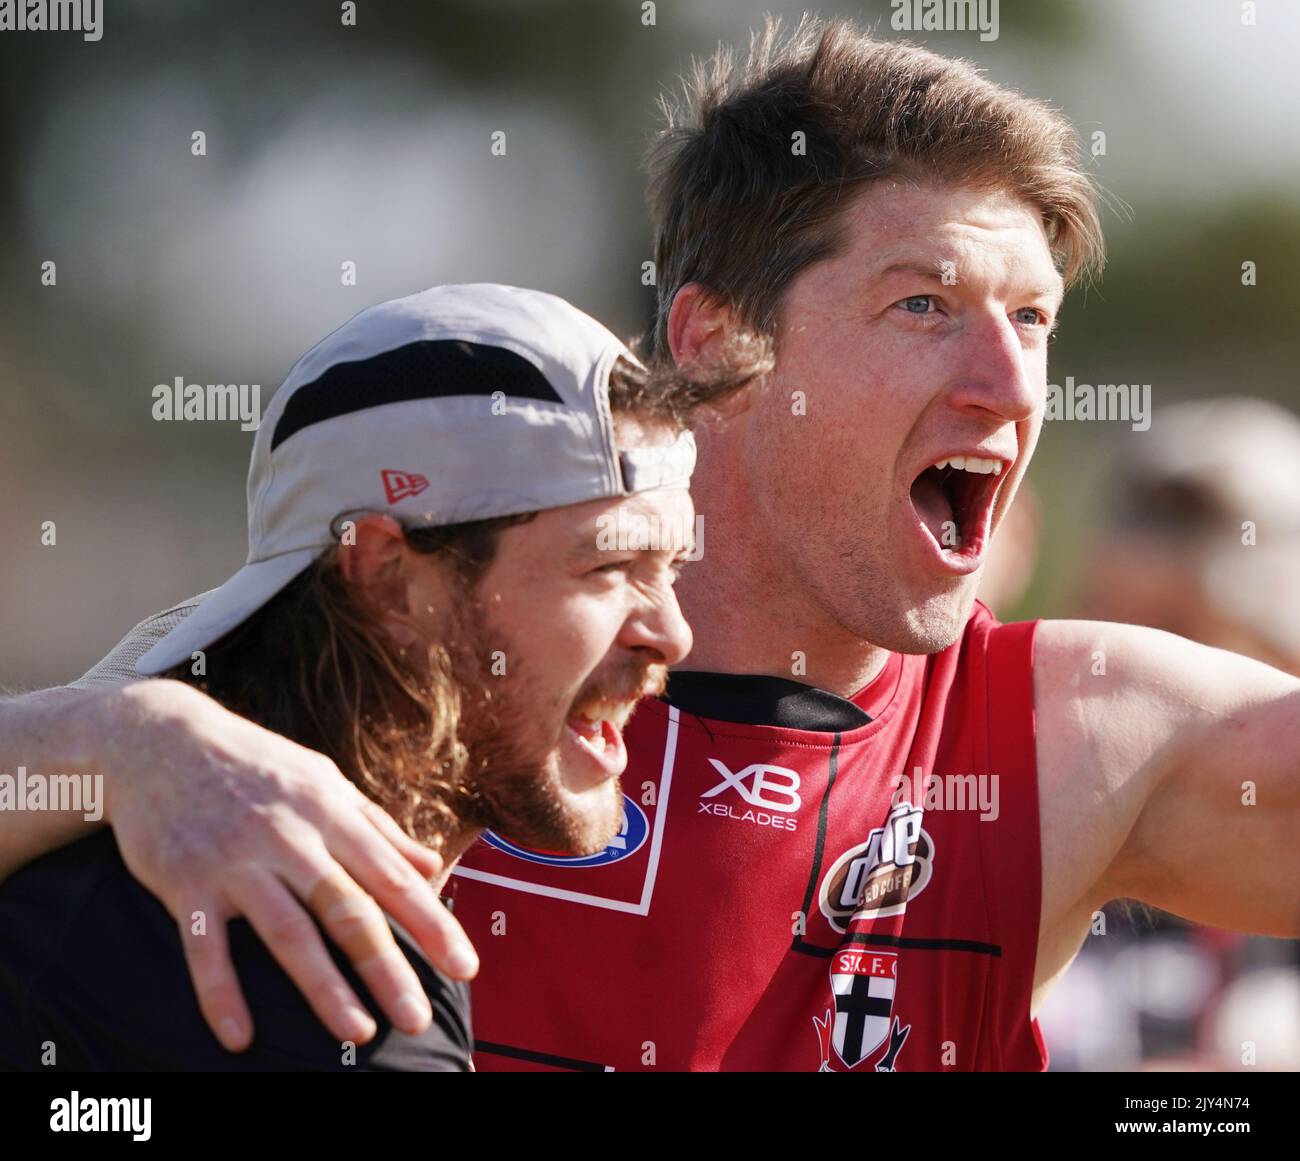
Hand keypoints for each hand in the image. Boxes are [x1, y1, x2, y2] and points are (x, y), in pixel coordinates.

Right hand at [97, 679, 478, 1051]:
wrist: (161, 740)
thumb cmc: (258, 766)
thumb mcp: (325, 781)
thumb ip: (378, 827)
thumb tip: (432, 866)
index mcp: (330, 813)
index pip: (391, 877)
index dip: (432, 923)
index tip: (465, 966)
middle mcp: (288, 838)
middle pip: (347, 910)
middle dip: (387, 967)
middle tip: (418, 1019)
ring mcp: (235, 862)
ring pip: (287, 933)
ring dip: (323, 987)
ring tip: (357, 1033)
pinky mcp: (184, 882)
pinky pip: (204, 947)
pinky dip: (220, 994)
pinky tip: (240, 1037)